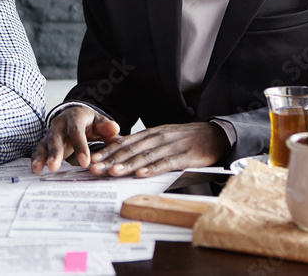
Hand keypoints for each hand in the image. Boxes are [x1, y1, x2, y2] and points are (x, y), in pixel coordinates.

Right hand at [31, 106, 119, 173]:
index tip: (86, 162)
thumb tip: (115, 128)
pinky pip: (39, 150)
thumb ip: (106, 127)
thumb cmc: (89, 122)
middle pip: (56, 137)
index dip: (80, 146)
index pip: (76, 131)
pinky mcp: (45, 142)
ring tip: (40, 169)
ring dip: (43, 157)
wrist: (74, 116)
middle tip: (55, 167)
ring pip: (45, 144)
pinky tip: (36, 170)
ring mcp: (50, 133)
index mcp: (74, 117)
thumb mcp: (99, 122)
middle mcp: (59, 124)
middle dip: (55, 152)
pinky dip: (36, 159)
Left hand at [88, 122, 229, 176]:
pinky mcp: (185, 156)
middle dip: (112, 159)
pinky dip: (153, 168)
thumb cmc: (185, 138)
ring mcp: (172, 146)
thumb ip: (142, 142)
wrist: (215, 134)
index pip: (126, 142)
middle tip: (95, 168)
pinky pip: (167, 163)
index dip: (108, 151)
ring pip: (146, 156)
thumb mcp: (161, 137)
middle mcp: (158, 138)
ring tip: (113, 172)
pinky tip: (142, 174)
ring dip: (128, 165)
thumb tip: (119, 147)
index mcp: (151, 133)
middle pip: (131, 149)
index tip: (93, 158)